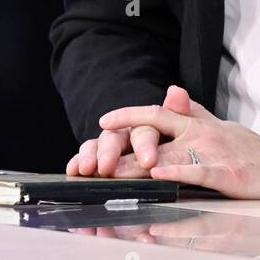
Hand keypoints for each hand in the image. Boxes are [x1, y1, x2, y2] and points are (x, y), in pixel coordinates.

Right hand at [65, 84, 187, 176]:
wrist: (173, 151)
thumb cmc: (180, 138)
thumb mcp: (187, 124)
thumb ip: (181, 110)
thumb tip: (175, 90)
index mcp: (148, 125)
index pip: (144, 131)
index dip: (145, 146)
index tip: (148, 161)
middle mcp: (127, 134)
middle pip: (115, 138)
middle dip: (110, 152)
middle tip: (106, 167)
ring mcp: (111, 147)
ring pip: (97, 146)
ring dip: (90, 156)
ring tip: (86, 168)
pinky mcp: (98, 160)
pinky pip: (85, 157)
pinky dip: (77, 162)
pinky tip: (72, 169)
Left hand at [99, 89, 259, 199]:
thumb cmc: (246, 149)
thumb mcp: (216, 125)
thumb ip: (191, 111)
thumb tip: (171, 91)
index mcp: (196, 125)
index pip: (156, 114)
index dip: (129, 116)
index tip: (103, 122)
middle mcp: (199, 136)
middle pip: (153, 138)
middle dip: (121, 150)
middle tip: (93, 160)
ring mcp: (211, 155)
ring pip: (168, 157)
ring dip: (137, 168)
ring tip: (111, 174)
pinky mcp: (225, 175)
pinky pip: (195, 174)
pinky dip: (175, 174)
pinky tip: (156, 177)